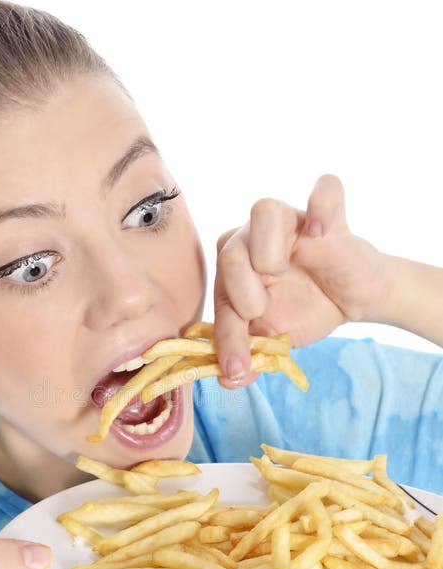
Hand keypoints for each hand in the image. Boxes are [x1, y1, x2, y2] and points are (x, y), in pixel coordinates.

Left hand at [213, 175, 384, 386]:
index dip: (225, 334)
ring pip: (264, 210)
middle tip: (258, 312)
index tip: (237, 366)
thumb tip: (227, 380)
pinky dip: (321, 204)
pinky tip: (321, 234)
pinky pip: (324, 188)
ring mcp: (291, 221)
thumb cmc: (304, 309)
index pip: (218, 292)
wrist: (351, 298)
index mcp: (233, 265)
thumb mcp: (274, 339)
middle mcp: (254, 237)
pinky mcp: (328, 214)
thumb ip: (249, 357)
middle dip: (238, 289)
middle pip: (230, 248)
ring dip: (265, 246)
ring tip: (278, 270)